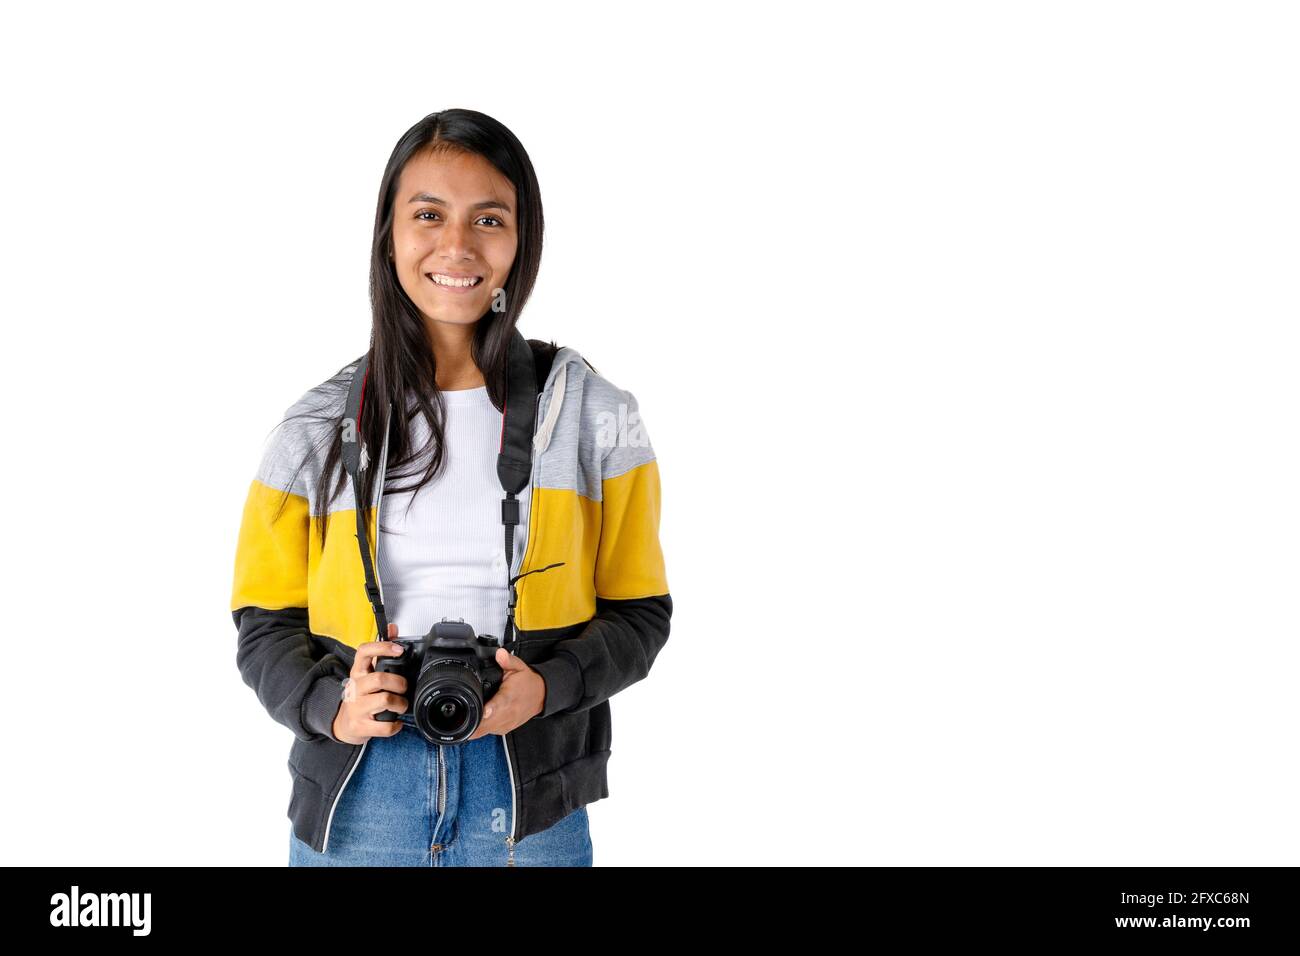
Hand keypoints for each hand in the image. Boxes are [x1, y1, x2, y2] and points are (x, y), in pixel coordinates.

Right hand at [331, 623, 408, 743]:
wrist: (343, 724)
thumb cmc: (361, 697)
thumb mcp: (367, 673)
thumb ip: (381, 652)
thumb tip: (392, 628)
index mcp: (358, 673)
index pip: (364, 652)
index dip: (382, 648)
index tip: (399, 649)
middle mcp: (355, 688)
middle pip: (379, 678)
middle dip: (399, 683)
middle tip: (403, 688)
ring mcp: (357, 708)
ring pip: (385, 701)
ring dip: (400, 703)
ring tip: (401, 705)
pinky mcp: (360, 726)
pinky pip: (385, 726)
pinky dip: (396, 725)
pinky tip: (396, 721)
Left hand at [466, 648, 546, 739]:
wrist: (541, 696)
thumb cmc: (528, 682)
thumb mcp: (519, 666)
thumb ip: (507, 660)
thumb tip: (499, 654)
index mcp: (510, 696)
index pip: (500, 704)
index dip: (490, 709)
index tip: (484, 711)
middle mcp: (508, 713)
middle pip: (486, 723)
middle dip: (472, 721)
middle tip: (458, 718)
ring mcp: (506, 723)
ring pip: (485, 731)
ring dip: (473, 726)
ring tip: (462, 721)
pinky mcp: (504, 729)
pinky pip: (487, 732)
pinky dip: (479, 728)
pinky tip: (474, 721)